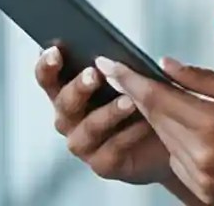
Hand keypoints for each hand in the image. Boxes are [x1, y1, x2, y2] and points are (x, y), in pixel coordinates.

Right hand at [35, 47, 173, 185]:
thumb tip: (112, 57)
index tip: (55, 50)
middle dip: (78, 87)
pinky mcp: (103, 164)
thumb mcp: (132, 76)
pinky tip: (146, 123)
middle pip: (64, 102)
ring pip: (88, 127)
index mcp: (69, 91)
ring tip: (130, 100)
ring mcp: (83, 143)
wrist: (166, 137)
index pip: (48, 77)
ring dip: (108, 112)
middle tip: (94, 74)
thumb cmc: (143, 100)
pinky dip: (130, 134)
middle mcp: (69, 119)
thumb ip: (118, 66)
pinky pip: (112, 148)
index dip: (47, 65)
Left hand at [99, 56, 213, 205]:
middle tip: (123, 74)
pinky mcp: (201, 192)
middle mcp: (201, 155)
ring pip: (164, 139)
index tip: (110, 65)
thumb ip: (203, 79)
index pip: (157, 97)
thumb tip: (167, 66)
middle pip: (155, 118)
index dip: (129, 79)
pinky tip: (193, 131)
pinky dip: (176, 142)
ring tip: (170, 102)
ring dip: (160, 119)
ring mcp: (200, 178)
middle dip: (138, 95)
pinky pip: (176, 160)